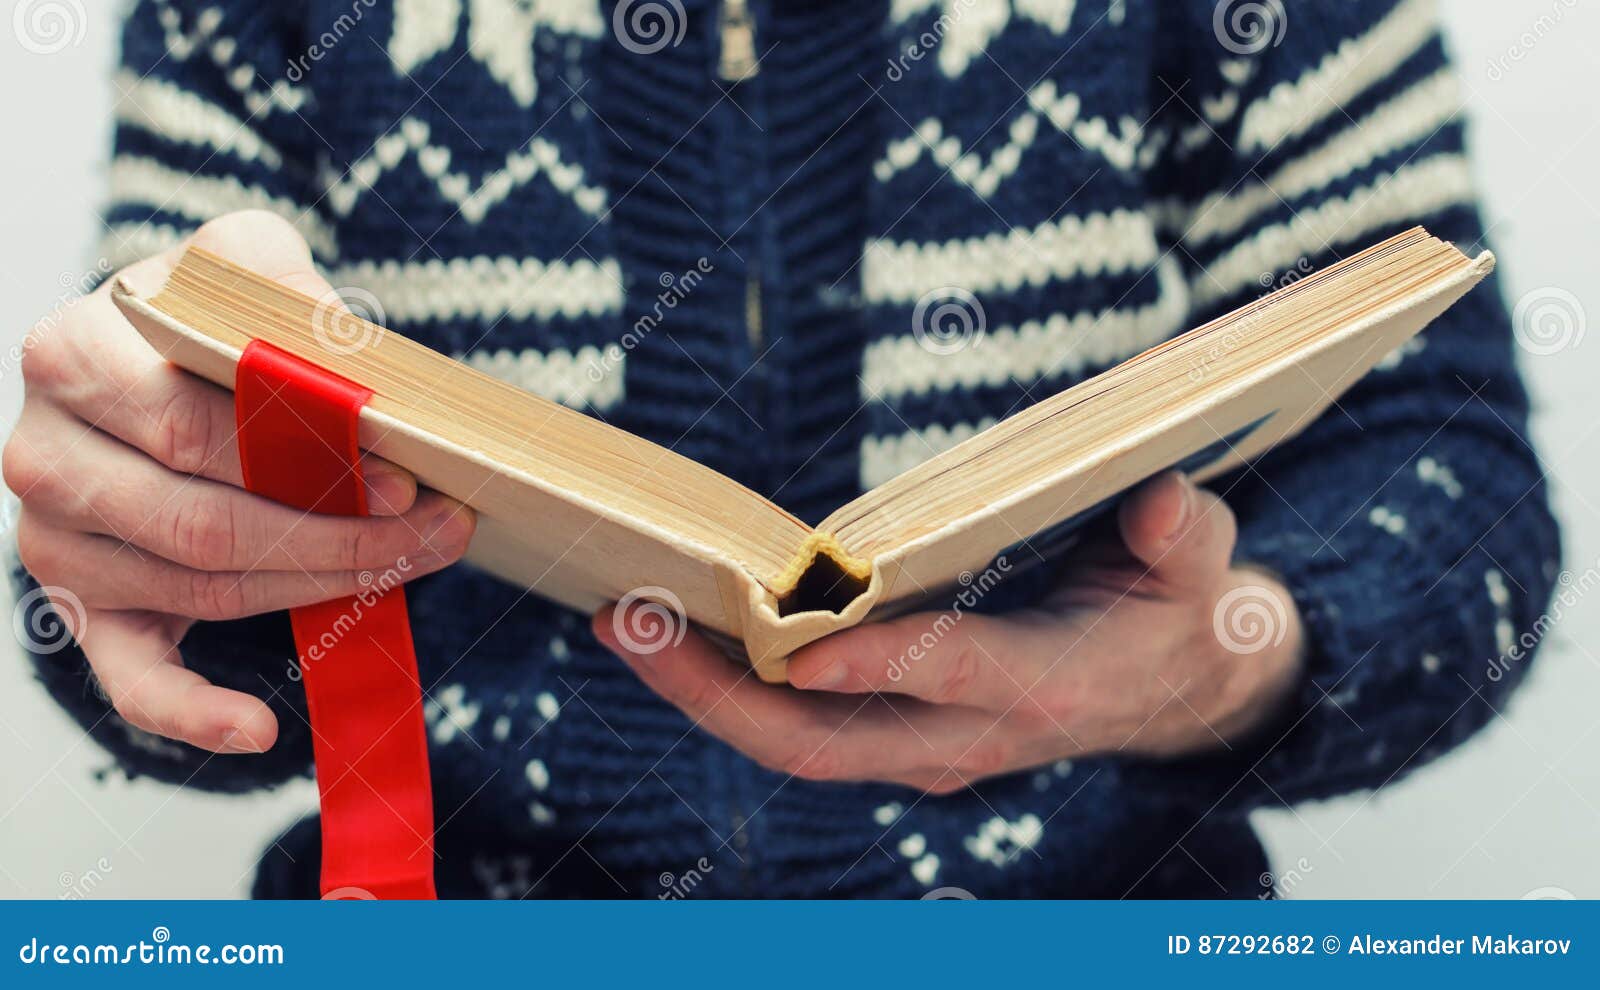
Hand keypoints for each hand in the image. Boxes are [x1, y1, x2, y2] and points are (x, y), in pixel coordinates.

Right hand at [4, 211, 474, 753]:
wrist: (144, 367)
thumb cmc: (201, 323)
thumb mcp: (234, 265)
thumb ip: (272, 283)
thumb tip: (336, 354)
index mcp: (70, 356)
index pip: (193, 429)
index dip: (306, 460)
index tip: (407, 476)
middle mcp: (43, 454)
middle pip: (206, 523)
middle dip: (339, 534)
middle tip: (436, 529)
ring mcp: (54, 541)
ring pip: (202, 589)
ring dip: (322, 589)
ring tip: (413, 566)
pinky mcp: (79, 608)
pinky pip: (131, 680)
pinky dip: (193, 713)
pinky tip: (258, 729)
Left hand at [595, 472, 1302, 793]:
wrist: (1174, 694)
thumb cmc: (1179, 614)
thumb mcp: (1205, 576)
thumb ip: (1187, 543)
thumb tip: (1166, 503)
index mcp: (1043, 686)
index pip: (950, 673)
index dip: (877, 658)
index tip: (796, 633)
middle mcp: (966, 736)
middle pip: (823, 738)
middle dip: (719, 692)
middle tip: (630, 623)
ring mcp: (921, 747)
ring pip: (793, 741)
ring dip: (702, 691)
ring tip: (624, 622)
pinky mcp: (894, 736)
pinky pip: (797, 726)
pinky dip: (729, 688)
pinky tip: (676, 634)